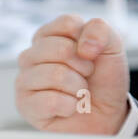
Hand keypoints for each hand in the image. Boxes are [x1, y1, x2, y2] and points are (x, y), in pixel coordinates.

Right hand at [15, 13, 129, 135]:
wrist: (106, 114)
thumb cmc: (103, 79)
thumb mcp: (112, 47)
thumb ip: (100, 30)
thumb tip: (83, 46)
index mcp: (50, 35)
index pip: (67, 24)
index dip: (88, 41)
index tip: (92, 54)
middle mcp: (33, 55)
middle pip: (60, 48)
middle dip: (84, 66)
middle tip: (85, 76)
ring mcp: (25, 79)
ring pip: (56, 74)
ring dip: (78, 87)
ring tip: (78, 92)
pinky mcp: (25, 105)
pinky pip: (50, 101)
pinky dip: (70, 106)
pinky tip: (69, 106)